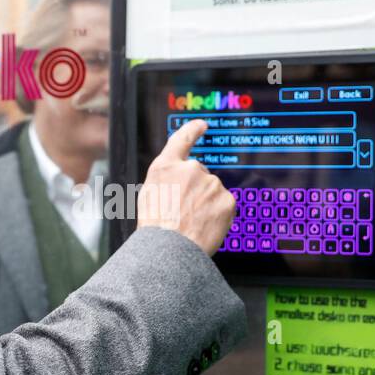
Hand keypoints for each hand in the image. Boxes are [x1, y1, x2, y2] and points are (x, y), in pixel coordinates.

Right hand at [136, 119, 235, 255]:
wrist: (169, 249)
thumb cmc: (155, 228)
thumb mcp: (148, 195)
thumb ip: (166, 181)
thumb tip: (177, 184)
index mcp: (166, 167)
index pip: (182, 139)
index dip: (193, 129)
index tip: (202, 125)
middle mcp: (190, 169)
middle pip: (200, 175)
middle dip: (196, 191)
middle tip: (184, 212)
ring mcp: (211, 184)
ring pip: (213, 192)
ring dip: (206, 205)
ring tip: (192, 223)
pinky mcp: (226, 200)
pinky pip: (224, 205)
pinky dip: (218, 216)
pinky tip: (205, 226)